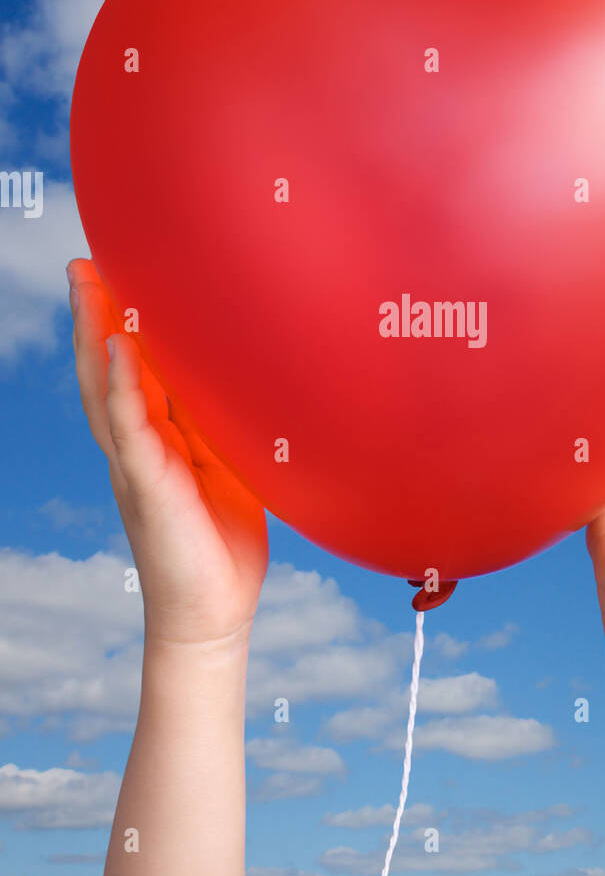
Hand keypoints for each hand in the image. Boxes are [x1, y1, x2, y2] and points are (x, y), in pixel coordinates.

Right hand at [67, 258, 268, 645]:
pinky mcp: (148, 487)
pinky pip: (129, 428)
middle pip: (103, 369)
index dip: (117, 326)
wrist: (215, 613)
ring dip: (95, 335)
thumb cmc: (223, 542)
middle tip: (84, 262)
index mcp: (156, 440)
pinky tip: (120, 349)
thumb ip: (225, 426)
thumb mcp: (230, 468)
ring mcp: (136, 465)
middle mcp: (136, 446)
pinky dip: (121, 386)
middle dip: (93, 315)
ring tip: (91, 285)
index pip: (129, 371)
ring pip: (104, 389)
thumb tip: (248, 378)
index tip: (114, 275)